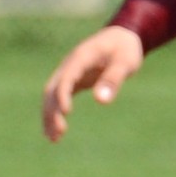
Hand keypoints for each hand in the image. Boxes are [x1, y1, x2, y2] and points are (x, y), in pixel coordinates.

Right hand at [41, 25, 145, 141]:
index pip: (66, 78)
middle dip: (52, 110)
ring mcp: (68, 73)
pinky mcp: (71, 81)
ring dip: (50, 116)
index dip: (63, 95)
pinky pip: (57, 98)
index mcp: (81, 58)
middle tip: (60, 133)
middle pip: (52, 89)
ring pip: (51, 96)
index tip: (66, 112)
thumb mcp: (125, 62)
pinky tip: (55, 132)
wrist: (120, 37)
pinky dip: (54, 113)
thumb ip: (113, 79)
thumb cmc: (125, 49)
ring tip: (54, 139)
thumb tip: (101, 101)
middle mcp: (69, 66)